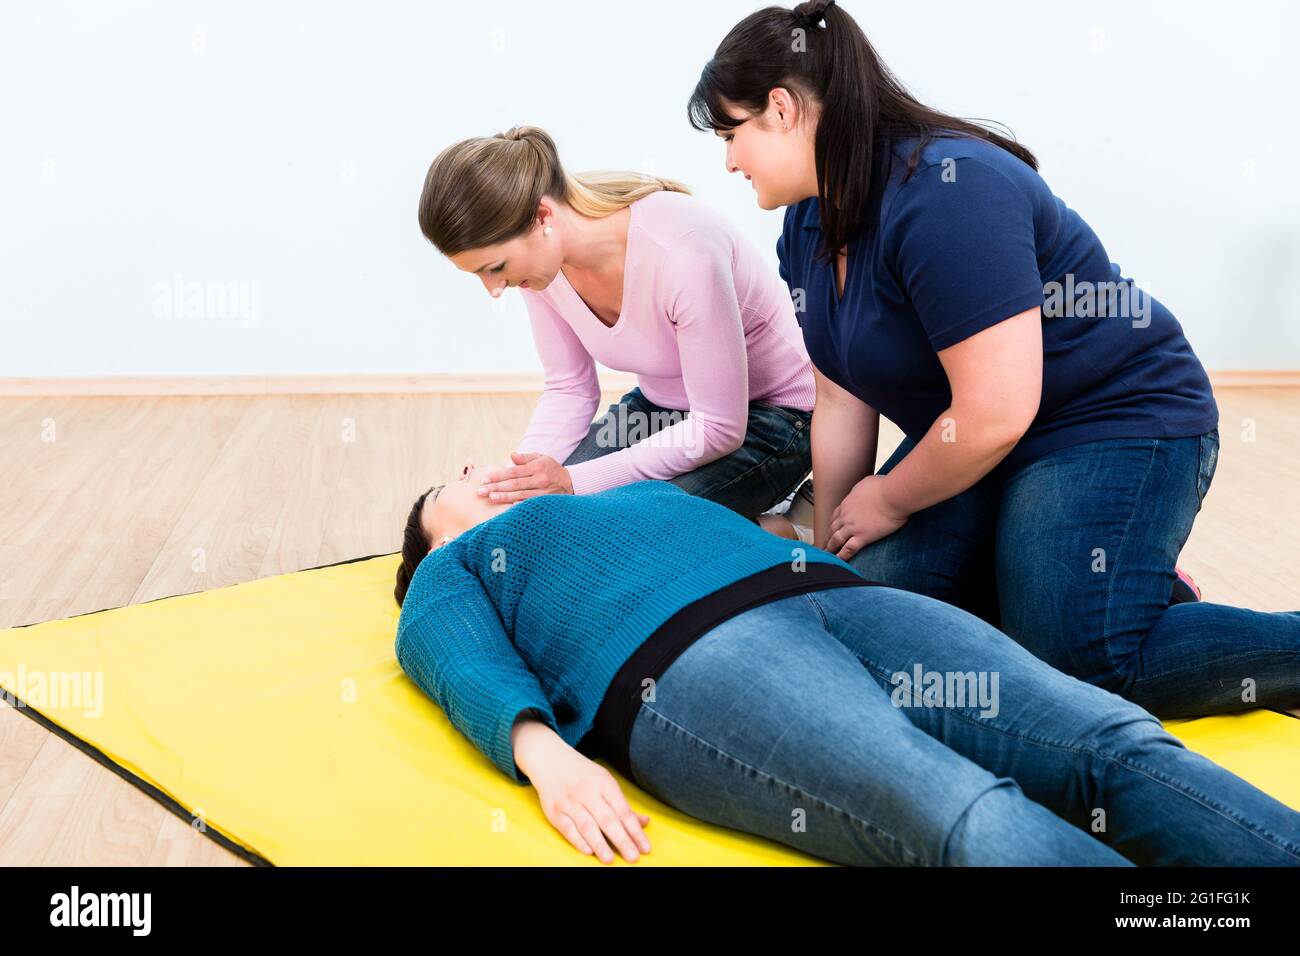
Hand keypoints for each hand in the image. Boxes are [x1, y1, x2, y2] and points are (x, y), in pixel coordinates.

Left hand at [477, 452, 573, 501]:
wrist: (570, 482)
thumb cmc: (550, 468)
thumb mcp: (541, 458)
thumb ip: (525, 458)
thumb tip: (512, 455)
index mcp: (536, 467)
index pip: (513, 471)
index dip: (498, 476)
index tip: (485, 479)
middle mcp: (540, 480)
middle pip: (515, 484)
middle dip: (497, 487)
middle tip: (481, 491)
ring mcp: (544, 492)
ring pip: (521, 495)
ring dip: (505, 497)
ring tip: (491, 498)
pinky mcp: (546, 502)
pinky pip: (530, 505)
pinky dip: (519, 506)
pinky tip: (508, 509)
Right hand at [523, 733, 651, 863]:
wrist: (550, 759)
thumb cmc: (582, 774)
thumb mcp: (605, 781)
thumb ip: (623, 804)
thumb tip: (644, 823)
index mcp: (604, 783)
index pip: (623, 811)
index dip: (635, 831)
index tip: (645, 848)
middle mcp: (587, 792)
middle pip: (607, 820)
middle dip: (622, 840)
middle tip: (633, 857)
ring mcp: (570, 802)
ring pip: (587, 826)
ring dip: (600, 844)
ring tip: (610, 859)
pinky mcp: (555, 811)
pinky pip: (567, 828)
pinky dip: (578, 841)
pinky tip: (588, 851)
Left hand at [826, 474, 909, 560]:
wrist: (893, 495)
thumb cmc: (884, 486)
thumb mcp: (866, 483)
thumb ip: (860, 490)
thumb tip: (862, 492)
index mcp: (848, 502)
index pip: (835, 515)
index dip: (832, 523)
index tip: (831, 528)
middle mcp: (846, 515)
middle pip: (833, 528)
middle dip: (828, 536)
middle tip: (825, 543)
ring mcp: (853, 527)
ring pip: (836, 539)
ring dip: (830, 547)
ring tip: (826, 554)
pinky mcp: (863, 537)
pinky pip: (848, 549)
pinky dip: (841, 556)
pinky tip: (838, 562)